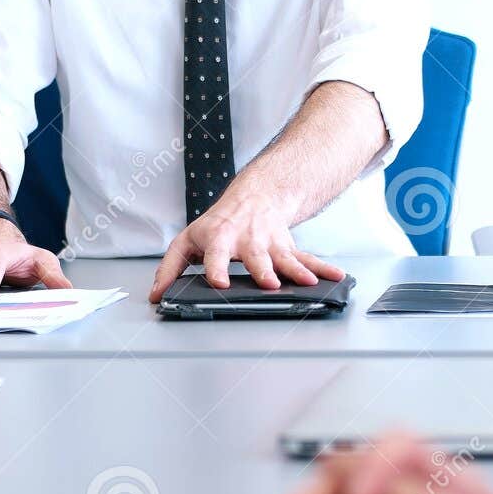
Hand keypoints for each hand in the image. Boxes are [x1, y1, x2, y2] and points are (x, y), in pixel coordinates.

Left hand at [148, 200, 343, 301]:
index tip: (219, 283)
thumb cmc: (217, 225)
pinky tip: (336, 277)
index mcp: (219, 238)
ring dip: (297, 271)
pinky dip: (322, 269)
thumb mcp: (187, 242)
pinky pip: (307, 259)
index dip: (216, 268)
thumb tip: (156, 295)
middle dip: (263, 270)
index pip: (214, 254)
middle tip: (268, 284)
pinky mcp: (288, 248)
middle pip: (255, 256)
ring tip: (307, 283)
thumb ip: (170, 269)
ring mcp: (270, 243)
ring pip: (284, 258)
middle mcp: (246, 240)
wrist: (254, 198)